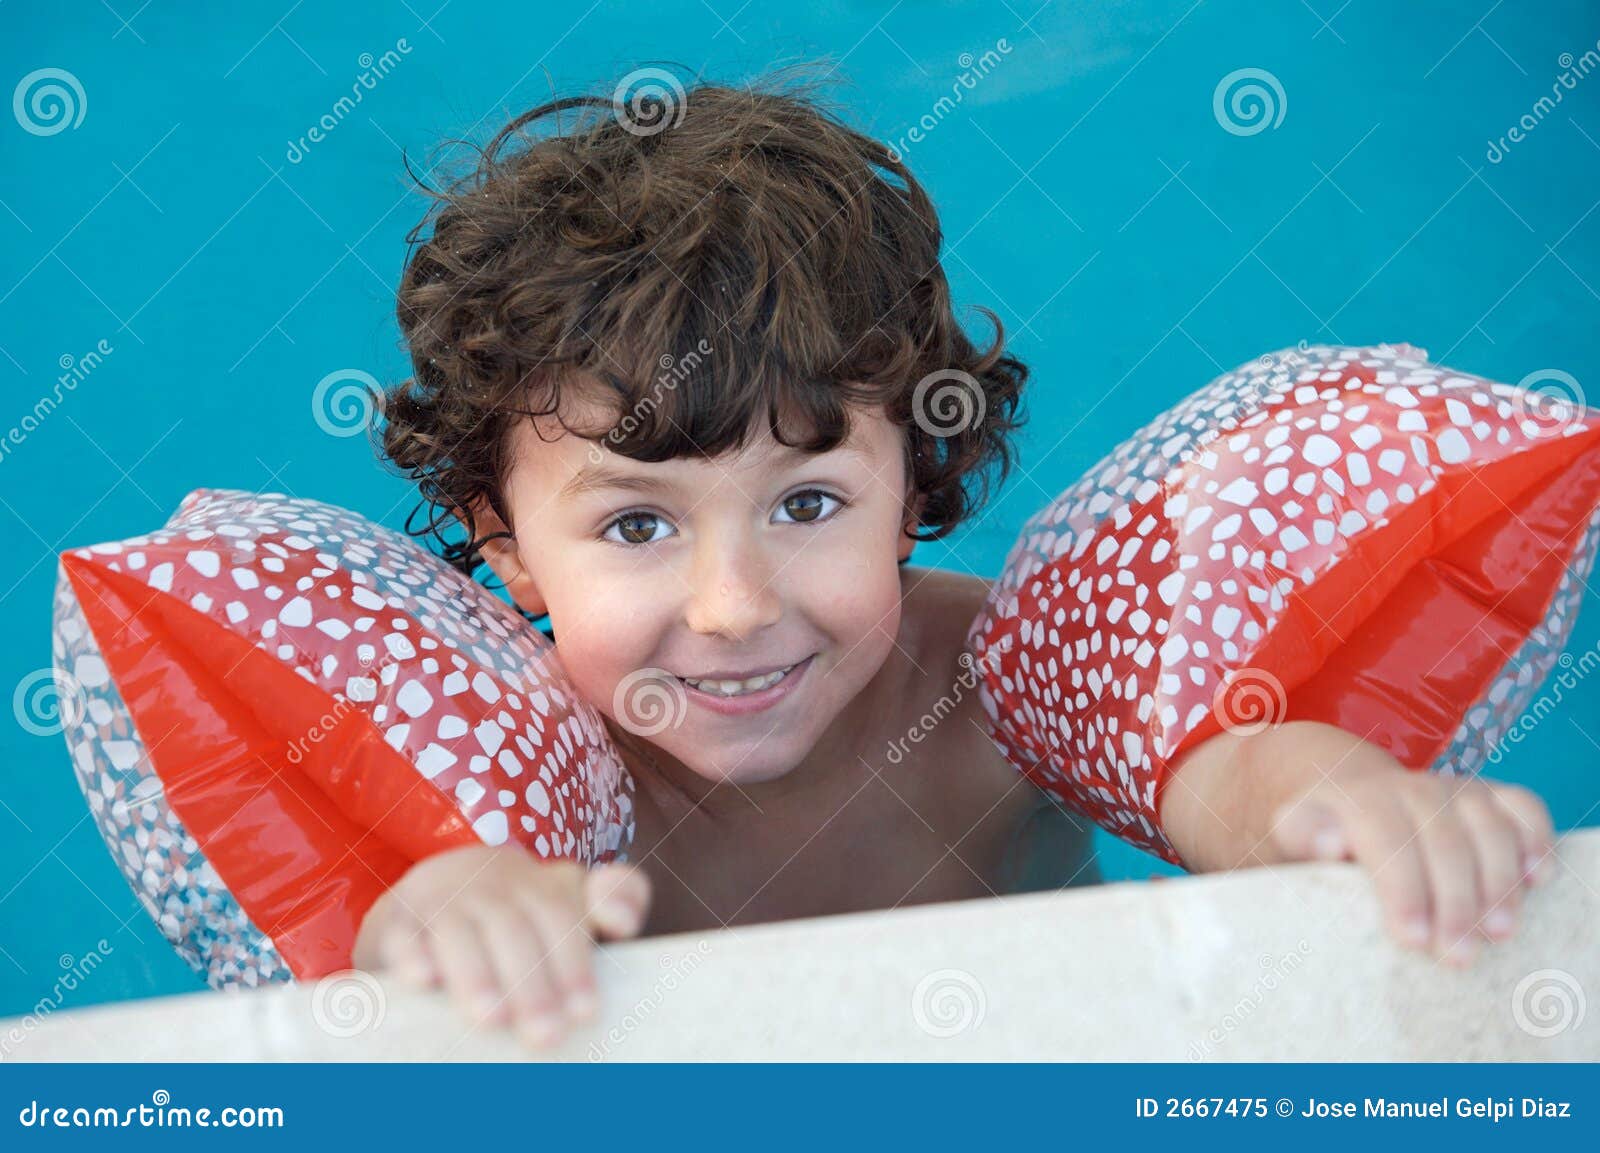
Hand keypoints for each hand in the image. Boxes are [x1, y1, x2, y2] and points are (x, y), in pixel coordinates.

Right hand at [351, 845, 651, 1048]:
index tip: (586, 1013)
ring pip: (459, 931)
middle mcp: (492, 884)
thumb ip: (617, 900)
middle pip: (513, 929)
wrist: (437, 883)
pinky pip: (403, 933)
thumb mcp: (570, 903)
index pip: (561, 916)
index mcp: (539, 884)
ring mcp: (443, 899)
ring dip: (477, 975)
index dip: (575, 963)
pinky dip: (411, 954)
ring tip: (493, 1020)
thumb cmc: (521, 914)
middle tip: (545, 1037)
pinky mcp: (399, 918)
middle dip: (532, 985)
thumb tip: (624, 918)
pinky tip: (422, 980)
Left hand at [1267, 753, 1553, 964]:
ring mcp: (1450, 790)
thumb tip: (1330, 843)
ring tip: (1499, 933)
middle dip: (1454, 902)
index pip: (1385, 838)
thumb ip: (1301, 835)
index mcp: (1357, 799)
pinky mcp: (1488, 797)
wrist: (1346, 800)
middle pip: (1442, 840)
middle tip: (1457, 956)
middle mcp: (1407, 789)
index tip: (1411, 938)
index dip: (1402, 888)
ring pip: (1487, 826)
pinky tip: (1535, 878)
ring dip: (1499, 882)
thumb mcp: (1291, 838)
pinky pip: (1522, 807)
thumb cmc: (1321, 838)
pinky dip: (1535, 839)